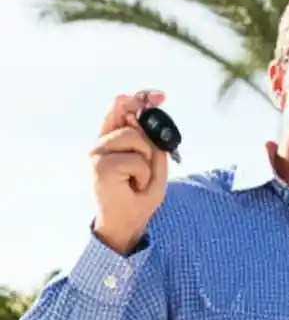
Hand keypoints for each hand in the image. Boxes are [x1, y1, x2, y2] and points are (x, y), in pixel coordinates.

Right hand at [91, 90, 169, 254]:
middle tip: (143, 172)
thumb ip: (151, 141)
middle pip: (133, 122)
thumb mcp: (154, 163)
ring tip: (137, 179)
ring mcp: (97, 153)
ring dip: (147, 163)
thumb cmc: (139, 194)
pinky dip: (144, 175)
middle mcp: (101, 143)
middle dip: (150, 146)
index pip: (121, 107)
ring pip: (136, 139)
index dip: (140, 98)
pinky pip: (136, 160)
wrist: (127, 223)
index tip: (160, 96)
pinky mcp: (99, 165)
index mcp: (112, 139)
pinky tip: (133, 186)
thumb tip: (142, 116)